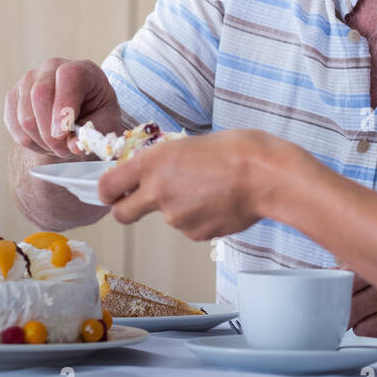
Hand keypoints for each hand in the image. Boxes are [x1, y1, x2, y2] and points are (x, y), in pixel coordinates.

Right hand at [4, 57, 120, 157]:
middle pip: (40, 96)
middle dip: (50, 132)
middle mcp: (51, 69)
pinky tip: (44, 142)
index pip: (68, 77)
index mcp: (81, 69)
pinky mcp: (13, 97)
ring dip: (41, 140)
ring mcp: (28, 81)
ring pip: (25, 116)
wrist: (81, 115)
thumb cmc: (97, 115)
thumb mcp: (106, 124)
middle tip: (63, 149)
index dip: (63, 107)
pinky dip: (29, 141)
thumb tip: (74, 146)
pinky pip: (14, 124)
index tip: (62, 134)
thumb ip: (92, 133)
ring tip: (58, 146)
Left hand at [97, 129, 276, 240]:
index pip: (107, 186)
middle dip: (127, 209)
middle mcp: (158, 192)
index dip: (108, 191)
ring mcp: (176, 217)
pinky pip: (191, 227)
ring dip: (180, 208)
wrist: (268, 176)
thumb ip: (168, 160)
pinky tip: (221, 203)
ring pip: (166, 217)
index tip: (115, 191)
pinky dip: (201, 218)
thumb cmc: (240, 151)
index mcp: (154, 163)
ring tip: (212, 190)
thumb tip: (159, 172)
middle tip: (145, 201)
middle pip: (122, 214)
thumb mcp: (194, 143)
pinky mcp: (197, 234)